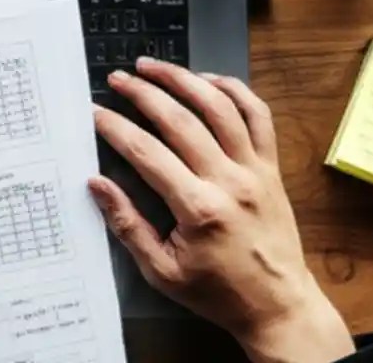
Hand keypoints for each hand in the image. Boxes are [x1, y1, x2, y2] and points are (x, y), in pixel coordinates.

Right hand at [89, 58, 353, 362]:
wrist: (277, 305)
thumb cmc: (218, 293)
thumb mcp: (161, 271)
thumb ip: (127, 225)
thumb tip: (96, 185)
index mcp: (198, 209)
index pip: (147, 153)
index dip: (115, 127)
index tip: (94, 112)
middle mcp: (229, 181)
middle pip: (180, 119)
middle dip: (143, 93)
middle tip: (118, 79)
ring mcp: (254, 170)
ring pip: (220, 107)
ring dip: (184, 79)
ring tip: (154, 67)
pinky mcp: (271, 167)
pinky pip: (258, 115)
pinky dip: (234, 90)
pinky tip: (207, 81)